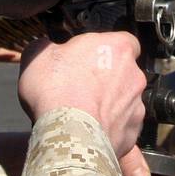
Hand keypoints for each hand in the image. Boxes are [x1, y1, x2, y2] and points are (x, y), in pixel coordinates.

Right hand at [19, 33, 149, 175]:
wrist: (68, 134)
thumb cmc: (56, 92)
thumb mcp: (38, 56)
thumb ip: (47, 46)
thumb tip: (46, 47)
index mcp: (118, 48)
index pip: (124, 41)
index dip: (106, 50)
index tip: (89, 58)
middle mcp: (134, 75)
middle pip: (124, 73)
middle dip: (106, 79)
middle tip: (81, 88)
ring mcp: (136, 105)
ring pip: (124, 101)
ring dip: (108, 105)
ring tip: (83, 113)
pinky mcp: (132, 131)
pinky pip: (122, 126)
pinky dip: (110, 128)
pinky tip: (90, 130)